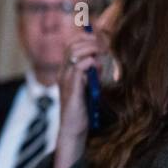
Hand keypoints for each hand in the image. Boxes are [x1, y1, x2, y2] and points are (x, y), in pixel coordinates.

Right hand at [53, 32, 107, 167]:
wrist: (73, 128)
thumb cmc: (82, 108)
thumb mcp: (89, 86)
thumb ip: (92, 72)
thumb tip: (98, 60)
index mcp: (66, 70)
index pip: (71, 45)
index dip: (84, 38)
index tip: (100, 40)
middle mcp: (63, 72)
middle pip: (71, 45)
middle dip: (89, 41)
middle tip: (104, 45)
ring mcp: (65, 79)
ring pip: (74, 53)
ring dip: (90, 49)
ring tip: (102, 53)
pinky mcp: (71, 88)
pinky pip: (78, 67)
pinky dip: (89, 63)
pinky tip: (97, 67)